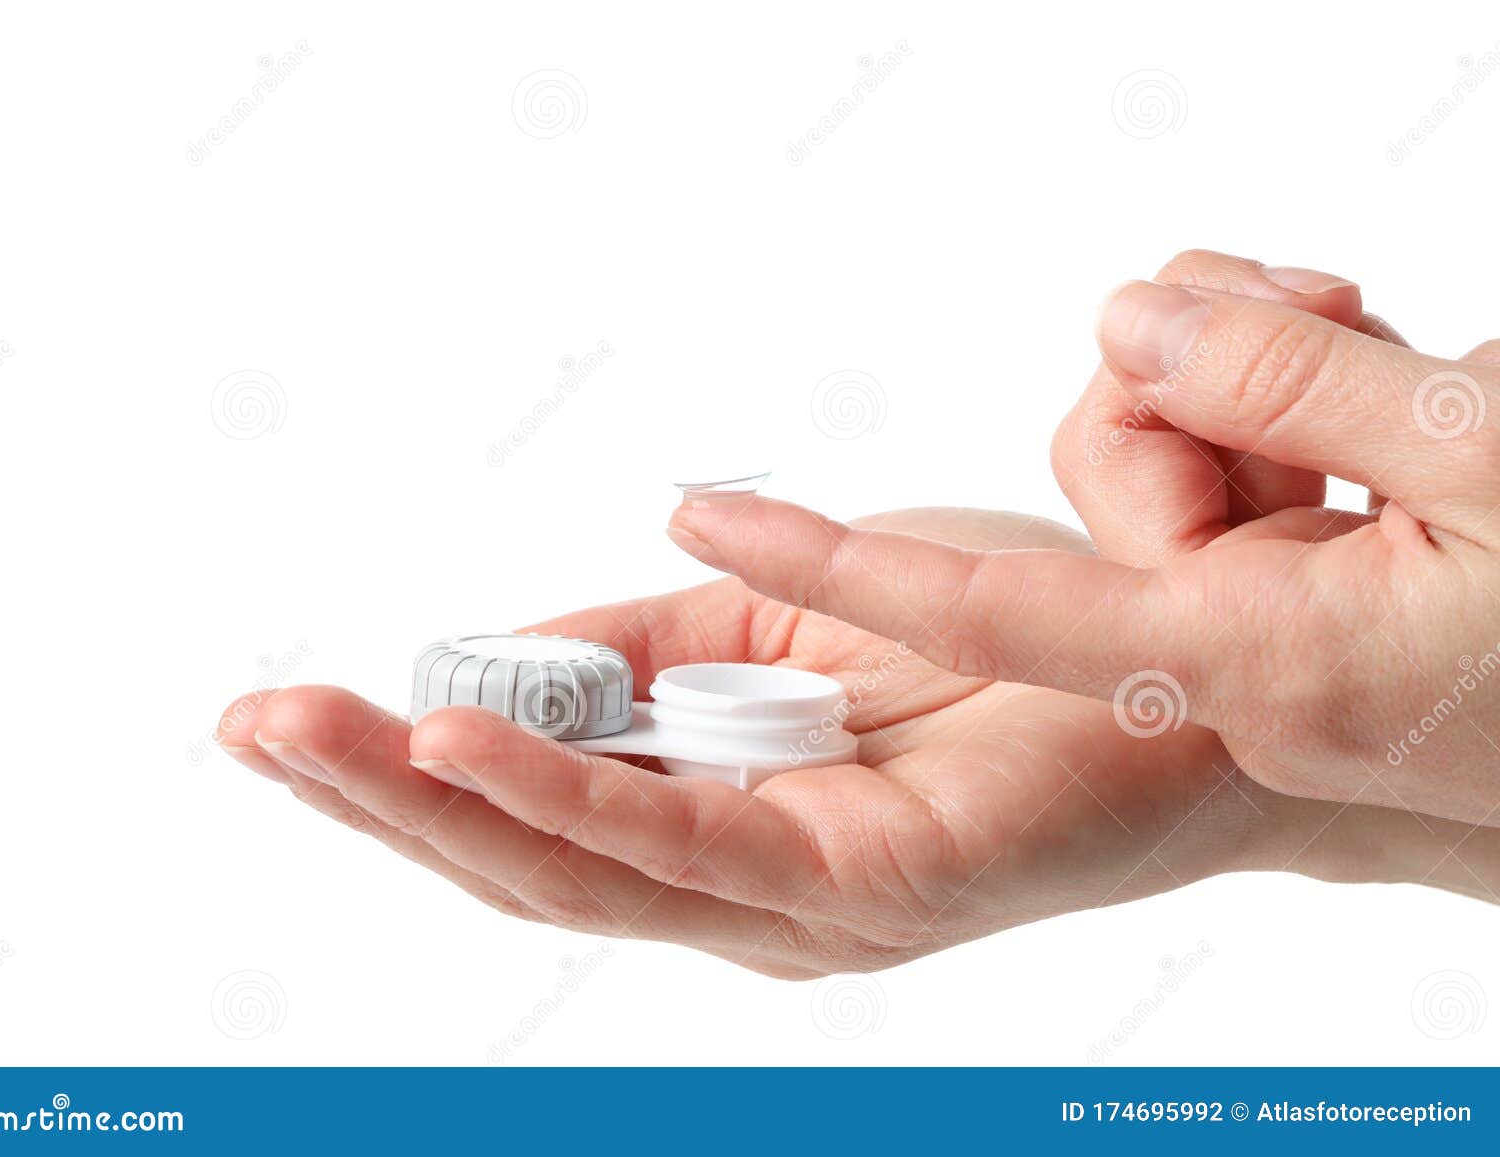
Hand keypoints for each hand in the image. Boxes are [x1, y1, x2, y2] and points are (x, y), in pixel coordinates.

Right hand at [217, 508, 1479, 977]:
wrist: (1176, 667)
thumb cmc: (989, 640)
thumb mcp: (782, 622)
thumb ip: (643, 653)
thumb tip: (497, 666)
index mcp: (719, 832)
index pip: (530, 821)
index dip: (406, 776)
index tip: (292, 715)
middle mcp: (741, 896)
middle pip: (522, 863)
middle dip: (374, 799)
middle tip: (250, 727)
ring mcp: (795, 907)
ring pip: (575, 871)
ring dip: (428, 804)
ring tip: (308, 736)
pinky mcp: (859, 887)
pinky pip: (684, 845)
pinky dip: (565, 799)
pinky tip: (461, 753)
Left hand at [668, 269, 1499, 827]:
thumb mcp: (1493, 459)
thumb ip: (1290, 383)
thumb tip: (1133, 313)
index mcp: (1255, 664)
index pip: (986, 613)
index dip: (830, 565)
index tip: (701, 517)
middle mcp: (1224, 675)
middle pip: (1096, 490)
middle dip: (1184, 372)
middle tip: (1330, 304)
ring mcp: (1253, 650)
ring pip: (1166, 465)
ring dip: (1264, 379)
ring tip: (1389, 340)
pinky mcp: (1286, 621)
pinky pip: (1228, 494)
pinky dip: (1290, 418)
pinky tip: (1388, 398)